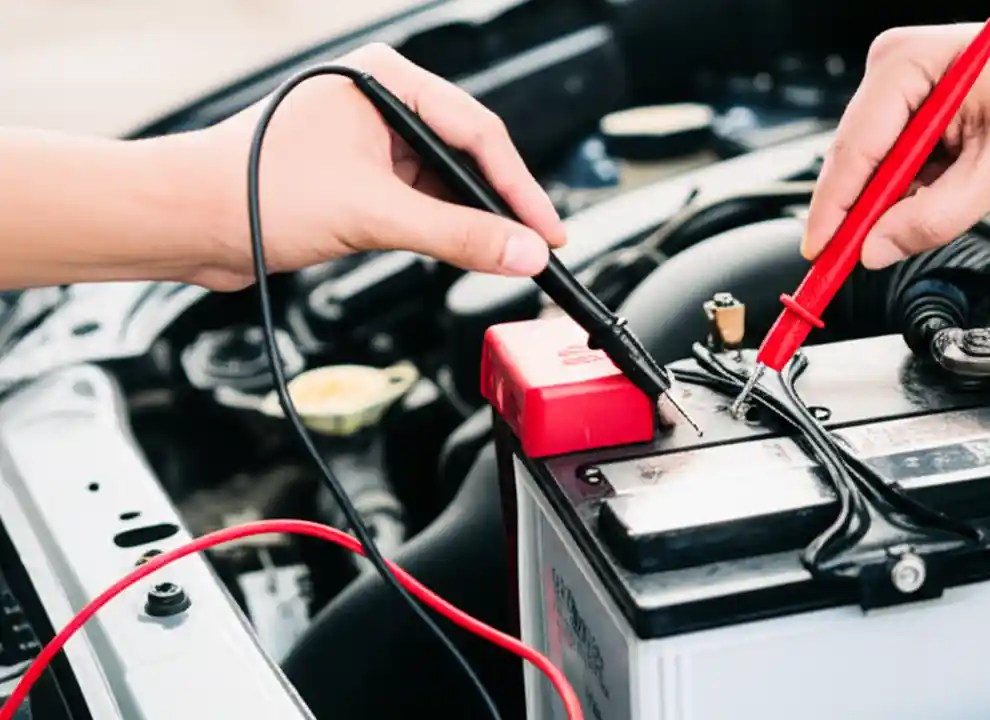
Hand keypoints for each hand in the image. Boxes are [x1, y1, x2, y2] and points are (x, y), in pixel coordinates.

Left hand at [188, 43, 564, 289]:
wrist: (186, 221)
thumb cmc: (252, 191)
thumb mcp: (373, 215)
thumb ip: (457, 236)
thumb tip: (520, 251)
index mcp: (385, 82)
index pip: (477, 132)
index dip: (518, 188)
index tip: (548, 231)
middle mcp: (379, 104)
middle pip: (465, 156)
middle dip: (498, 206)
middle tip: (533, 248)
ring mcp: (367, 141)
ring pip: (442, 184)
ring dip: (467, 221)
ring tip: (498, 256)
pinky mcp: (356, 178)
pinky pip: (417, 202)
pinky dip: (438, 229)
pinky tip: (457, 251)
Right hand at [804, 1, 989, 268]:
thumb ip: (936, 216)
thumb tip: (878, 250)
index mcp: (907, 68)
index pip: (852, 153)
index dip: (832, 213)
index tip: (818, 258)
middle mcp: (893, 67)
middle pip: (853, 160)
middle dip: (855, 215)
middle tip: (845, 268)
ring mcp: (899, 82)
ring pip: (873, 164)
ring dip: (889, 201)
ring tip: (929, 217)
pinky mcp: (912, 100)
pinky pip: (894, 157)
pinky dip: (907, 187)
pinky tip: (938, 193)